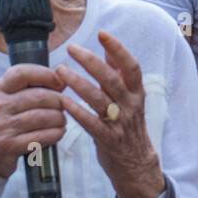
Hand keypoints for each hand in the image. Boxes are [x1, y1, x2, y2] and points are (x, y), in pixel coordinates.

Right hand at [0, 64, 67, 177]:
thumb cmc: (6, 126)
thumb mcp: (10, 103)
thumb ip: (31, 90)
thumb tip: (62, 79)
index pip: (21, 73)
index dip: (45, 74)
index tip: (60, 82)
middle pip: (39, 96)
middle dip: (58, 101)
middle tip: (65, 107)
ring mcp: (1, 126)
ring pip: (42, 116)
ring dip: (59, 119)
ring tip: (62, 121)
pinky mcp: (8, 145)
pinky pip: (40, 136)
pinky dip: (55, 134)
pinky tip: (58, 133)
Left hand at [55, 30, 163, 197]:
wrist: (136, 163)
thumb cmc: (129, 126)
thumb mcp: (130, 98)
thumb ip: (119, 74)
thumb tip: (109, 49)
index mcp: (136, 92)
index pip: (131, 66)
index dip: (118, 49)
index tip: (102, 34)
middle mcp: (131, 105)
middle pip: (112, 79)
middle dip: (91, 62)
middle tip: (71, 49)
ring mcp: (120, 123)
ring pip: (99, 100)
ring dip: (79, 84)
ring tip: (60, 71)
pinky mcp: (108, 139)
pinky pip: (91, 123)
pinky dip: (77, 112)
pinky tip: (62, 102)